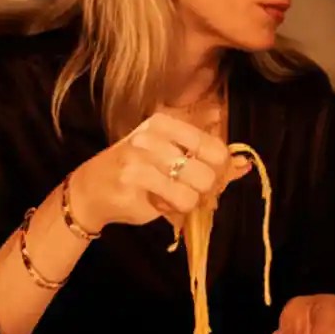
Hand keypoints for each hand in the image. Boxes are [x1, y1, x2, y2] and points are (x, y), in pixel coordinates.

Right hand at [69, 112, 250, 231]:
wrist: (89, 190)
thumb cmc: (135, 172)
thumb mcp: (171, 157)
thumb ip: (207, 159)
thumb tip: (245, 164)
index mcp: (165, 123)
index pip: (215, 147)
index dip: (219, 170)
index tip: (208, 178)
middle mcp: (153, 135)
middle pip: (210, 170)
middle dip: (206, 189)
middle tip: (190, 192)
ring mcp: (141, 156)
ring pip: (196, 190)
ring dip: (190, 202)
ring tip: (173, 198)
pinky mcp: (132, 179)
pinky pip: (177, 202)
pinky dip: (175, 210)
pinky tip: (159, 203)